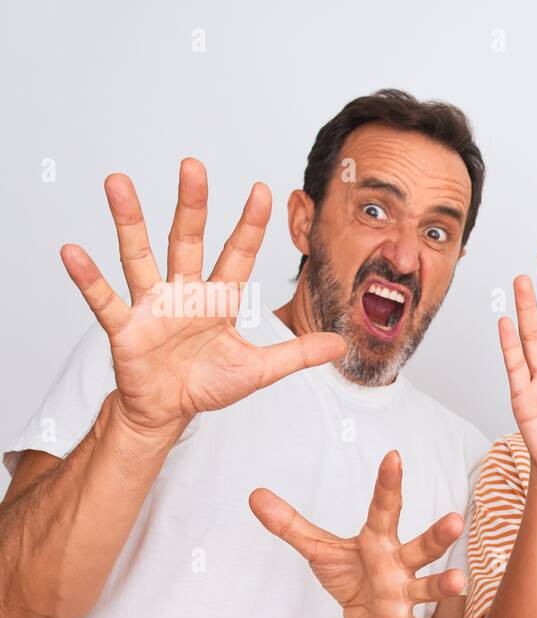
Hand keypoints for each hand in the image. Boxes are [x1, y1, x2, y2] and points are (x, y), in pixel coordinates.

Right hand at [62, 158, 344, 440]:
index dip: (250, 224)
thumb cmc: (207, 384)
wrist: (168, 411)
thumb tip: (341, 343)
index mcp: (218, 299)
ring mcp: (152, 306)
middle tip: (193, 165)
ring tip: (118, 183)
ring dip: (130, 220)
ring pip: (140, 255)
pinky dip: (88, 277)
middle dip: (191, 204)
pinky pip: (104, 299)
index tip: (262, 190)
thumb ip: (297, 354)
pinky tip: (73, 250)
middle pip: (188, 240)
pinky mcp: (126, 328)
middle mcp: (184, 292)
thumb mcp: (259, 370)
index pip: (238, 253)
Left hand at [249, 451, 466, 617]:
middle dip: (439, 535)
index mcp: (379, 540)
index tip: (393, 457)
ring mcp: (405, 594)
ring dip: (444, 585)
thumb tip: (254, 495)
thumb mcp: (319, 549)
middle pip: (422, 546)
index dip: (388, 483)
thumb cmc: (349, 574)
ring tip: (458, 581)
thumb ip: (290, 525)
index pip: (384, 507)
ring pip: (428, 586)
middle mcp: (399, 563)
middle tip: (455, 520)